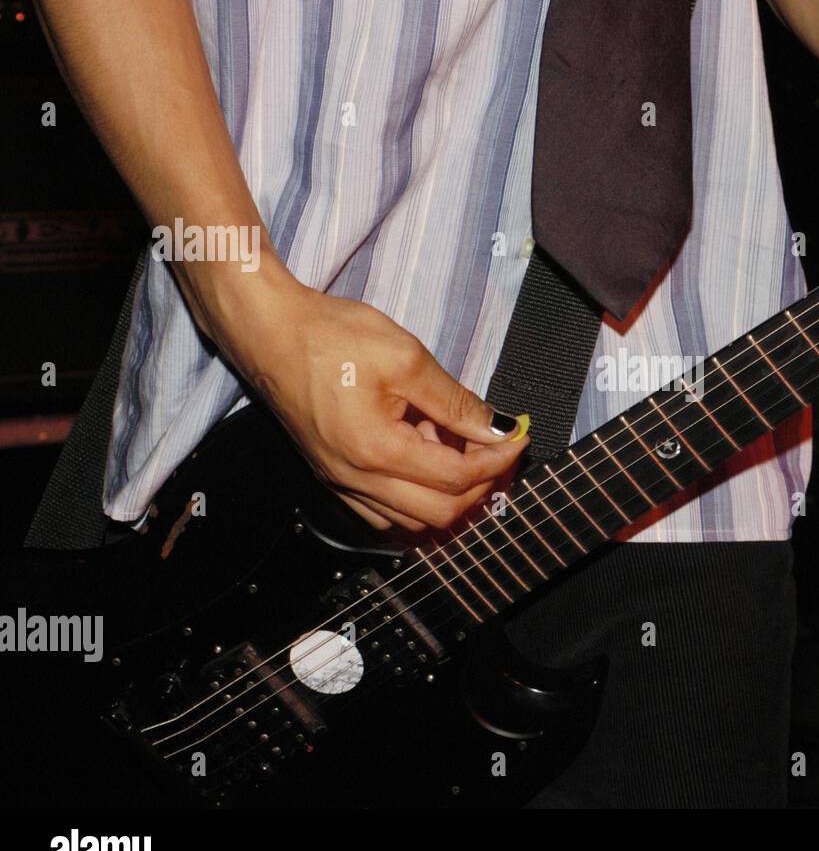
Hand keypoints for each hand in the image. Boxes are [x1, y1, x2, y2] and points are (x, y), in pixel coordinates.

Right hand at [216, 276, 527, 531]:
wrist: (269, 331)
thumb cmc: (330, 337)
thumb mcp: (406, 358)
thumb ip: (455, 401)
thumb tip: (497, 428)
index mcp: (376, 451)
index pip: (456, 478)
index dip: (496, 461)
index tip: (517, 438)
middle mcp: (355, 479)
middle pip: (438, 514)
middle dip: (478, 486)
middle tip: (498, 451)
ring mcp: (340, 483)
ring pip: (410, 519)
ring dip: (446, 493)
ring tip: (459, 447)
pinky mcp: (332, 475)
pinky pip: (383, 510)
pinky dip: (414, 495)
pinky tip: (425, 457)